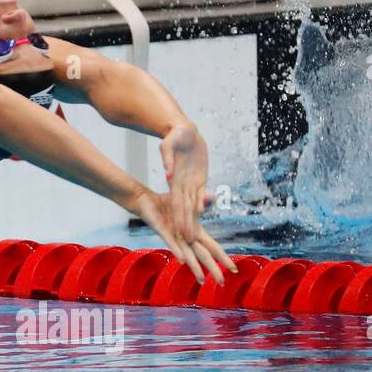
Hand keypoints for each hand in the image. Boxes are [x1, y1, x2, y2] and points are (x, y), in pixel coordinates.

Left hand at [130, 188, 237, 285]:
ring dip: (194, 267)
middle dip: (213, 268)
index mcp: (194, 231)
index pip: (212, 246)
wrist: (145, 200)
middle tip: (222, 283)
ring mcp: (174, 236)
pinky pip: (170, 243)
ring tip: (202, 280)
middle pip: (203, 255)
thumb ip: (200, 203)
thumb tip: (214, 197)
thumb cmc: (165, 203)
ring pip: (187, 254)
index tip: (234, 269)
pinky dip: (177, 251)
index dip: (223, 257)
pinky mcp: (162, 231)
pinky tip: (182, 261)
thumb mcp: (186, 202)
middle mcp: (185, 237)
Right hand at [160, 124, 209, 242]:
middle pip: (185, 209)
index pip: (178, 203)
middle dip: (187, 226)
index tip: (180, 232)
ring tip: (195, 234)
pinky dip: (204, 202)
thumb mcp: (169, 143)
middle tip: (189, 241)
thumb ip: (167, 156)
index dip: (180, 218)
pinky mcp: (199, 177)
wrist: (183, 130)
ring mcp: (190, 181)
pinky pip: (202, 192)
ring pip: (193, 204)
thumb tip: (169, 173)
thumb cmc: (176, 134)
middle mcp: (181, 184)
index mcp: (175, 180)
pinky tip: (204, 211)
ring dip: (193, 219)